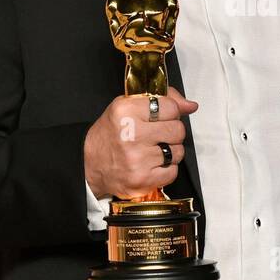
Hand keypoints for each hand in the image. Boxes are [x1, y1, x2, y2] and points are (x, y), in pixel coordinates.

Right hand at [83, 86, 197, 199]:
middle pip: (178, 130)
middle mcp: (131, 134)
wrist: (89, 164)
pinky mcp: (143, 179)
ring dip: (169, 152)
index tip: (160, 117)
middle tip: (155, 135)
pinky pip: (173, 172)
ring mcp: (138, 159)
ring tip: (151, 150)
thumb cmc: (111, 134)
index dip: (170, 112)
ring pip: (178, 151)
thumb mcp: (128, 106)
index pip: (171, 107)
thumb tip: (190, 106)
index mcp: (126, 111)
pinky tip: (151, 165)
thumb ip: (162, 100)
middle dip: (171, 132)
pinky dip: (165, 170)